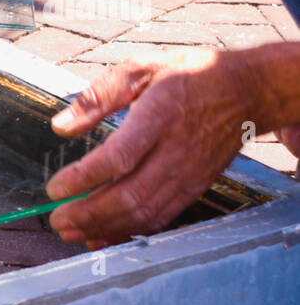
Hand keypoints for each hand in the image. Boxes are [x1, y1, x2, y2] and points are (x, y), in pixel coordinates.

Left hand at [45, 47, 252, 247]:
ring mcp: (188, 174)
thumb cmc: (192, 75)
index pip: (119, 157)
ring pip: (143, 212)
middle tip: (56, 219)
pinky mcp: (195, 187)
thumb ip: (98, 97)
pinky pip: (160, 217)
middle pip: (129, 195)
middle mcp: (175, 151)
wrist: (249, 90)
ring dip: (103, 228)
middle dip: (87, 213)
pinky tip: (102, 235)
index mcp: (159, 118)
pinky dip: (129, 231)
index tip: (55, 188)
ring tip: (71, 231)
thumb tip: (60, 126)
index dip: (84, 178)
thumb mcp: (141, 68)